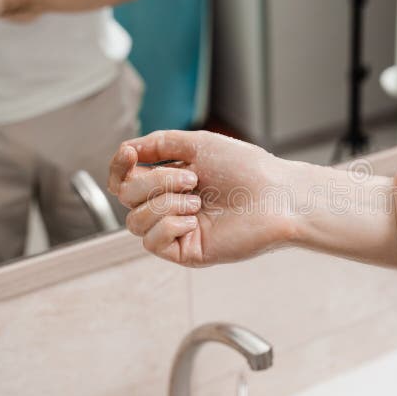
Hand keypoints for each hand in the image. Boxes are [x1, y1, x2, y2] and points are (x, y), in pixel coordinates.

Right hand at [108, 131, 296, 266]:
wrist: (277, 196)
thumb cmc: (247, 169)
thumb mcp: (199, 144)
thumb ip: (159, 143)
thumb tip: (125, 148)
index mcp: (171, 181)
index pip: (125, 180)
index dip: (118, 168)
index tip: (128, 154)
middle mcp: (170, 205)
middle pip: (126, 197)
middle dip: (154, 182)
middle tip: (193, 178)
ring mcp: (177, 230)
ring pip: (134, 221)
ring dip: (164, 204)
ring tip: (198, 200)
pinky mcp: (185, 251)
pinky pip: (152, 242)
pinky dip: (168, 226)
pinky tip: (193, 220)